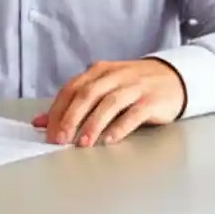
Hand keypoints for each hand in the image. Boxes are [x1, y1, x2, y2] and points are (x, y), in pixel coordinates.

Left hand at [33, 59, 185, 146]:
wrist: (174, 78)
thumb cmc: (133, 85)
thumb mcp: (103, 88)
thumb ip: (74, 103)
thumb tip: (40, 122)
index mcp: (99, 71)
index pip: (72, 88)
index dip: (57, 109)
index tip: (46, 130)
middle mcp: (115, 76)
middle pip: (87, 94)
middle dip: (71, 117)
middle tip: (60, 139)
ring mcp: (135, 86)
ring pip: (109, 103)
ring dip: (93, 123)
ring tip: (83, 143)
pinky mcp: (151, 100)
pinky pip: (134, 113)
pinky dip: (120, 126)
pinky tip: (109, 139)